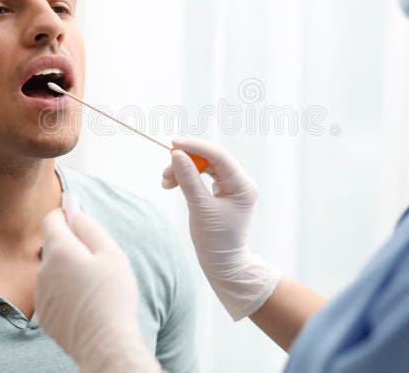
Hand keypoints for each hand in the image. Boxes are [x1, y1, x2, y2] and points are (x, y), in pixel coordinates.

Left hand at [34, 210, 161, 372]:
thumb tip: (75, 214)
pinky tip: (85, 304)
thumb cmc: (112, 296)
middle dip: (70, 246)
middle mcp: (43, 270)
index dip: (64, 214)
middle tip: (96, 260)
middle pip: (53, 246)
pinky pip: (52, 293)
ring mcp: (41, 294)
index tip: (76, 217)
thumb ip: (90, 229)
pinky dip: (64, 293)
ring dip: (67, 271)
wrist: (105, 343)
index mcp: (59, 251)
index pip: (51, 220)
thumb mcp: (111, 254)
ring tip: (93, 287)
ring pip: (52, 271)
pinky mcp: (44, 315)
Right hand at [163, 137, 280, 320]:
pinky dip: (188, 178)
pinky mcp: (223, 193)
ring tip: (165, 181)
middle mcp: (240, 183)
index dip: (196, 147)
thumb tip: (177, 154)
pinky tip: (173, 183)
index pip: (219, 157)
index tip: (174, 143)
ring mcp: (232, 187)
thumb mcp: (200, 208)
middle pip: (211, 160)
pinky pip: (204, 177)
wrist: (223, 265)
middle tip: (166, 168)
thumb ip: (188, 179)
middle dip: (187, 161)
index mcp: (243, 185)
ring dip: (184, 170)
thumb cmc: (215, 241)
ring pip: (205, 167)